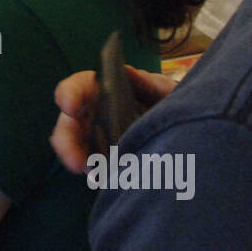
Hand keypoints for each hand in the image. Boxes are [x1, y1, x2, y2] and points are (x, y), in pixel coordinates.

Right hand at [50, 66, 177, 173]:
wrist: (184, 131)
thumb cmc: (169, 104)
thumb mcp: (166, 91)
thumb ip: (151, 84)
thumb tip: (129, 72)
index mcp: (104, 90)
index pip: (79, 87)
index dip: (70, 94)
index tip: (70, 107)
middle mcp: (93, 113)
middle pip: (69, 123)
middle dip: (67, 140)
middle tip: (75, 160)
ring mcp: (95, 139)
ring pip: (74, 147)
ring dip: (76, 160)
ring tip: (92, 171)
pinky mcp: (102, 160)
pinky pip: (90, 166)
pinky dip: (94, 173)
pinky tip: (103, 178)